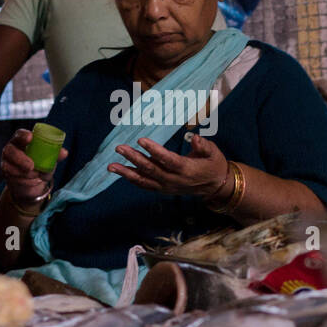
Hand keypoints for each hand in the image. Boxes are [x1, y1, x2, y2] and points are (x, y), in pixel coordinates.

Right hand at [0, 128, 67, 204]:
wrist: (33, 183)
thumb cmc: (40, 164)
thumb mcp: (49, 160)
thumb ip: (55, 155)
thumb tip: (64, 152)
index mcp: (22, 141)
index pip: (19, 135)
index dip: (23, 136)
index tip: (30, 137)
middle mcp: (11, 149)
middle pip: (9, 151)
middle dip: (20, 159)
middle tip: (31, 166)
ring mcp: (6, 162)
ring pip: (10, 167)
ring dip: (26, 174)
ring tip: (37, 175)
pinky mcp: (6, 174)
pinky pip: (13, 179)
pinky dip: (25, 181)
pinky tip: (33, 181)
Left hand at [109, 133, 228, 196]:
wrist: (215, 186)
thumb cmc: (213, 164)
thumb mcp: (214, 153)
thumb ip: (203, 146)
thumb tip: (195, 137)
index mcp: (186, 169)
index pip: (167, 160)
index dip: (154, 151)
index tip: (141, 140)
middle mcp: (174, 180)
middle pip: (151, 169)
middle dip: (134, 158)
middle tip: (120, 148)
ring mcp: (167, 186)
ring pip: (144, 180)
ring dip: (126, 173)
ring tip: (111, 166)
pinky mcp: (162, 189)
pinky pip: (145, 185)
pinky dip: (132, 179)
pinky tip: (120, 171)